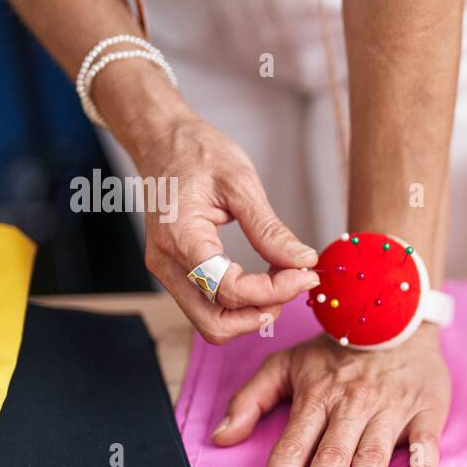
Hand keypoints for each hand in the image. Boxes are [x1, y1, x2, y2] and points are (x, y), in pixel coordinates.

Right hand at [130, 112, 320, 343]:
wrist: (161, 141)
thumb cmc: (197, 152)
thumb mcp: (241, 182)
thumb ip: (270, 229)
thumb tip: (303, 261)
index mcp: (180, 238)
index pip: (229, 290)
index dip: (274, 291)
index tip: (305, 274)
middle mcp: (166, 263)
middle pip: (215, 324)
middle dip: (260, 314)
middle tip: (292, 285)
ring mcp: (167, 271)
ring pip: (211, 322)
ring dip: (251, 313)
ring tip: (280, 282)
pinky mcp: (176, 272)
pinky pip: (208, 306)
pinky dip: (240, 303)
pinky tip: (264, 279)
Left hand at [211, 326, 451, 466]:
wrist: (398, 314)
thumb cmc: (339, 349)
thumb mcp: (288, 363)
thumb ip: (252, 398)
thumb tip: (220, 438)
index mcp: (316, 398)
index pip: (292, 447)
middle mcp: (351, 406)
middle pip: (331, 457)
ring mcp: (390, 410)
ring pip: (371, 455)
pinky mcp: (426, 412)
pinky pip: (425, 445)